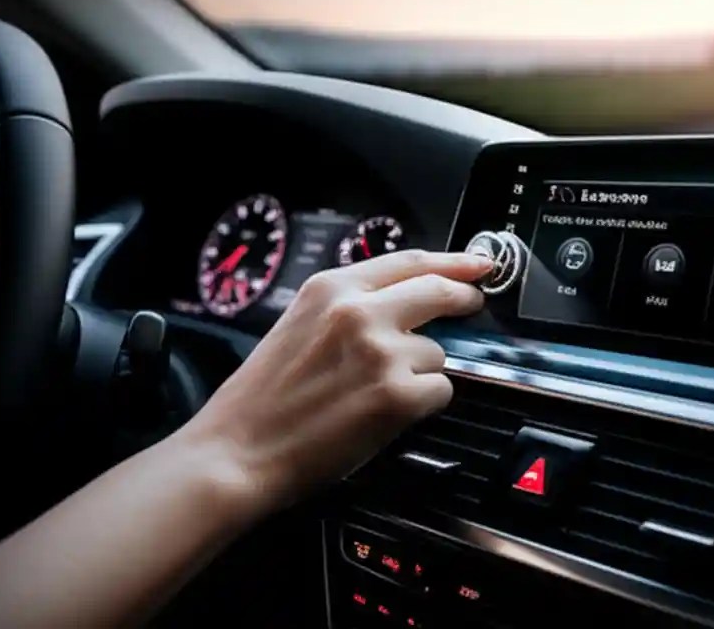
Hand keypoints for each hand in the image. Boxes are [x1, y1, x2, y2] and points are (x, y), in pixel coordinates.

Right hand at [176, 250, 491, 520]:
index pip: (408, 261)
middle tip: (472, 303)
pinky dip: (422, 405)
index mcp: (331, 289)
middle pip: (439, 291)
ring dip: (420, 372)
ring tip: (374, 394)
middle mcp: (359, 312)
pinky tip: (385, 415)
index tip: (475, 264)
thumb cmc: (260, 399)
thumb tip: (400, 302)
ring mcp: (382, 352)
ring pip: (436, 353)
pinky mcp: (398, 395)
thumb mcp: (297, 324)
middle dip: (463, 298)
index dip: (451, 261)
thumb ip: (347, 307)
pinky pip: (440, 391)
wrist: (238, 451)